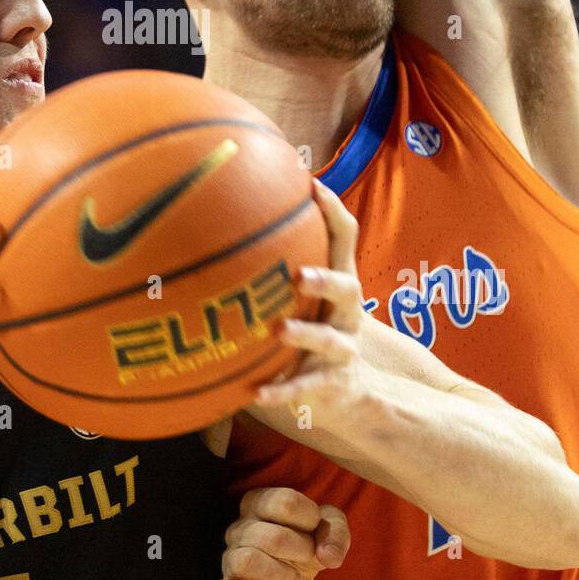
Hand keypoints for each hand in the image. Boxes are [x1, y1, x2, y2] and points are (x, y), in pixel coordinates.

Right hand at [210, 487, 348, 579]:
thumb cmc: (304, 549)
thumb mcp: (328, 534)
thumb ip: (336, 532)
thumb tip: (328, 555)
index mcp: (260, 502)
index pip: (286, 502)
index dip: (311, 521)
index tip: (314, 532)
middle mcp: (240, 526)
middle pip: (273, 537)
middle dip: (302, 552)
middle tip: (309, 560)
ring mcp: (230, 557)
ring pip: (247, 560)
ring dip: (281, 574)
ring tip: (292, 578)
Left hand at [254, 180, 373, 428]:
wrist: (351, 391)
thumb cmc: (315, 325)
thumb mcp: (307, 294)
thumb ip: (278, 261)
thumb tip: (226, 216)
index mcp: (340, 283)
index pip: (345, 239)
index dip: (333, 211)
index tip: (312, 185)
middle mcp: (348, 313)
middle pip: (349, 289)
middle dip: (325, 279)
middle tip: (298, 275)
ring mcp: (344, 349)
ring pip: (330, 340)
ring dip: (305, 334)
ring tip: (278, 331)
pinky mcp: (331, 383)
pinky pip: (304, 387)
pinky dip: (281, 390)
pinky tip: (255, 394)